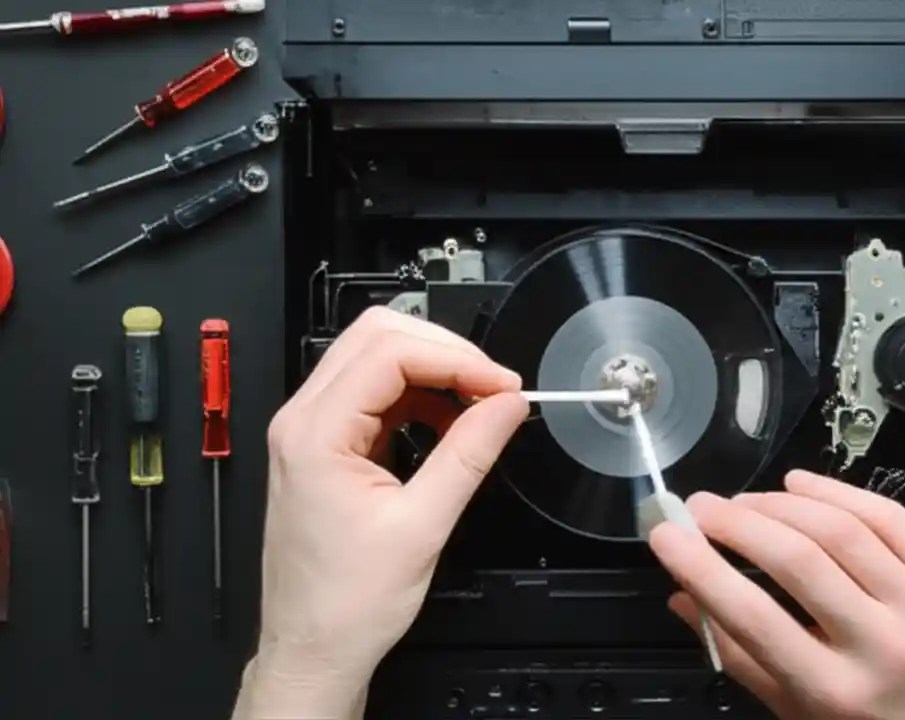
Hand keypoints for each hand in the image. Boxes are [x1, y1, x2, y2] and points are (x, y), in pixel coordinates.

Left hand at [233, 308, 527, 719]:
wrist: (312, 649)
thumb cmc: (347, 604)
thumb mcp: (423, 527)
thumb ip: (469, 455)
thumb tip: (506, 405)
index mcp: (314, 434)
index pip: (388, 353)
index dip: (455, 359)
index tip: (501, 385)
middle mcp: (302, 421)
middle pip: (376, 337)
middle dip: (444, 351)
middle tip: (493, 385)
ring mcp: (310, 431)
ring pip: (374, 359)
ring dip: (432, 371)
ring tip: (478, 405)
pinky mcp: (325, 445)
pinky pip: (373, 395)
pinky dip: (417, 397)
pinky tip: (449, 422)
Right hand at [649, 471, 904, 719]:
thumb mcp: (808, 717)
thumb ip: (745, 661)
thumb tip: (684, 603)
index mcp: (835, 693)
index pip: (752, 618)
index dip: (699, 568)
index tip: (665, 535)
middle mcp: (880, 646)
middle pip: (795, 559)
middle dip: (735, 522)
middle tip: (699, 507)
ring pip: (839, 528)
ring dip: (779, 502)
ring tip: (744, 500)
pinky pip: (887, 514)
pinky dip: (834, 491)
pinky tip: (799, 483)